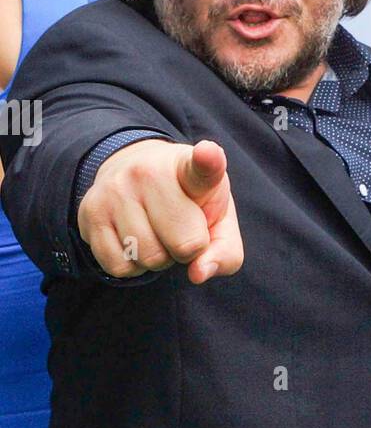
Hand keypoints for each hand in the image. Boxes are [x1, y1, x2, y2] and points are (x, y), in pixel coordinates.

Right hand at [77, 137, 243, 282]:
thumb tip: (198, 274)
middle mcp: (149, 172)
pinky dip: (132, 266)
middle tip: (179, 230)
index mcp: (190, 168)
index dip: (208, 161)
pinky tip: (134, 242)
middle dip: (186, 251)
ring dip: (157, 259)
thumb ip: (225, 252)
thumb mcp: (219, 220)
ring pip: (148, 258)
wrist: (134, 172)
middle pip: (183, 245)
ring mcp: (115, 189)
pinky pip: (118, 267)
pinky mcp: (89, 212)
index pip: (202, 166)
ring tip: (156, 233)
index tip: (208, 153)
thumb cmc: (188, 204)